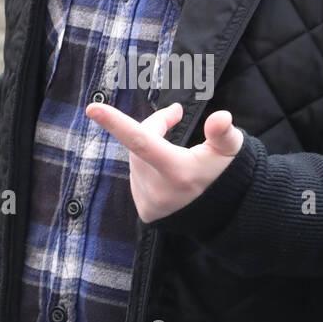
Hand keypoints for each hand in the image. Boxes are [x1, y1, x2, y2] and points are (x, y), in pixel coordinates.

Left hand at [85, 100, 242, 222]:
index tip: (92, 109)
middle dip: (154, 127)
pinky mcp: (145, 211)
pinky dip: (147, 169)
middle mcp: (159, 189)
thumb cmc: (224, 172)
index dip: (115, 123)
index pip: (141, 141)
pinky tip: (166, 174)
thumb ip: (223, 132)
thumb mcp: (231, 149)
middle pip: (141, 143)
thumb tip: (221, 117)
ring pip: (136, 160)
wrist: (223, 212)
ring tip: (173, 151)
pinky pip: (137, 178)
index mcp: (177, 170)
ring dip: (149, 148)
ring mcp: (149, 203)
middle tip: (174, 116)